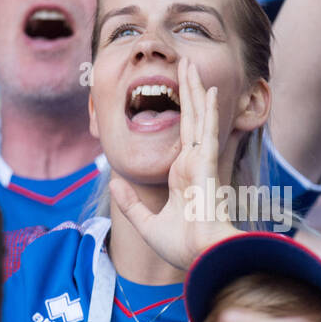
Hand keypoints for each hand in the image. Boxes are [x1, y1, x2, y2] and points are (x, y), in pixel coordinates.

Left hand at [110, 57, 240, 270]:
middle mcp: (194, 164)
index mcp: (183, 175)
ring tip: (190, 65)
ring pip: (198, 117)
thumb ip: (130, 203)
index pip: (183, 135)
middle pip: (191, 118)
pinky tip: (208, 89)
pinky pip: (206, 132)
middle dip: (188, 90)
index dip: (182, 111)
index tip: (177, 91)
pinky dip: (208, 110)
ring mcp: (201, 163)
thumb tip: (112, 182)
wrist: (199, 257)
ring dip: (195, 90)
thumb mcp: (146, 223)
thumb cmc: (181, 247)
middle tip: (185, 63)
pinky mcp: (206, 166)